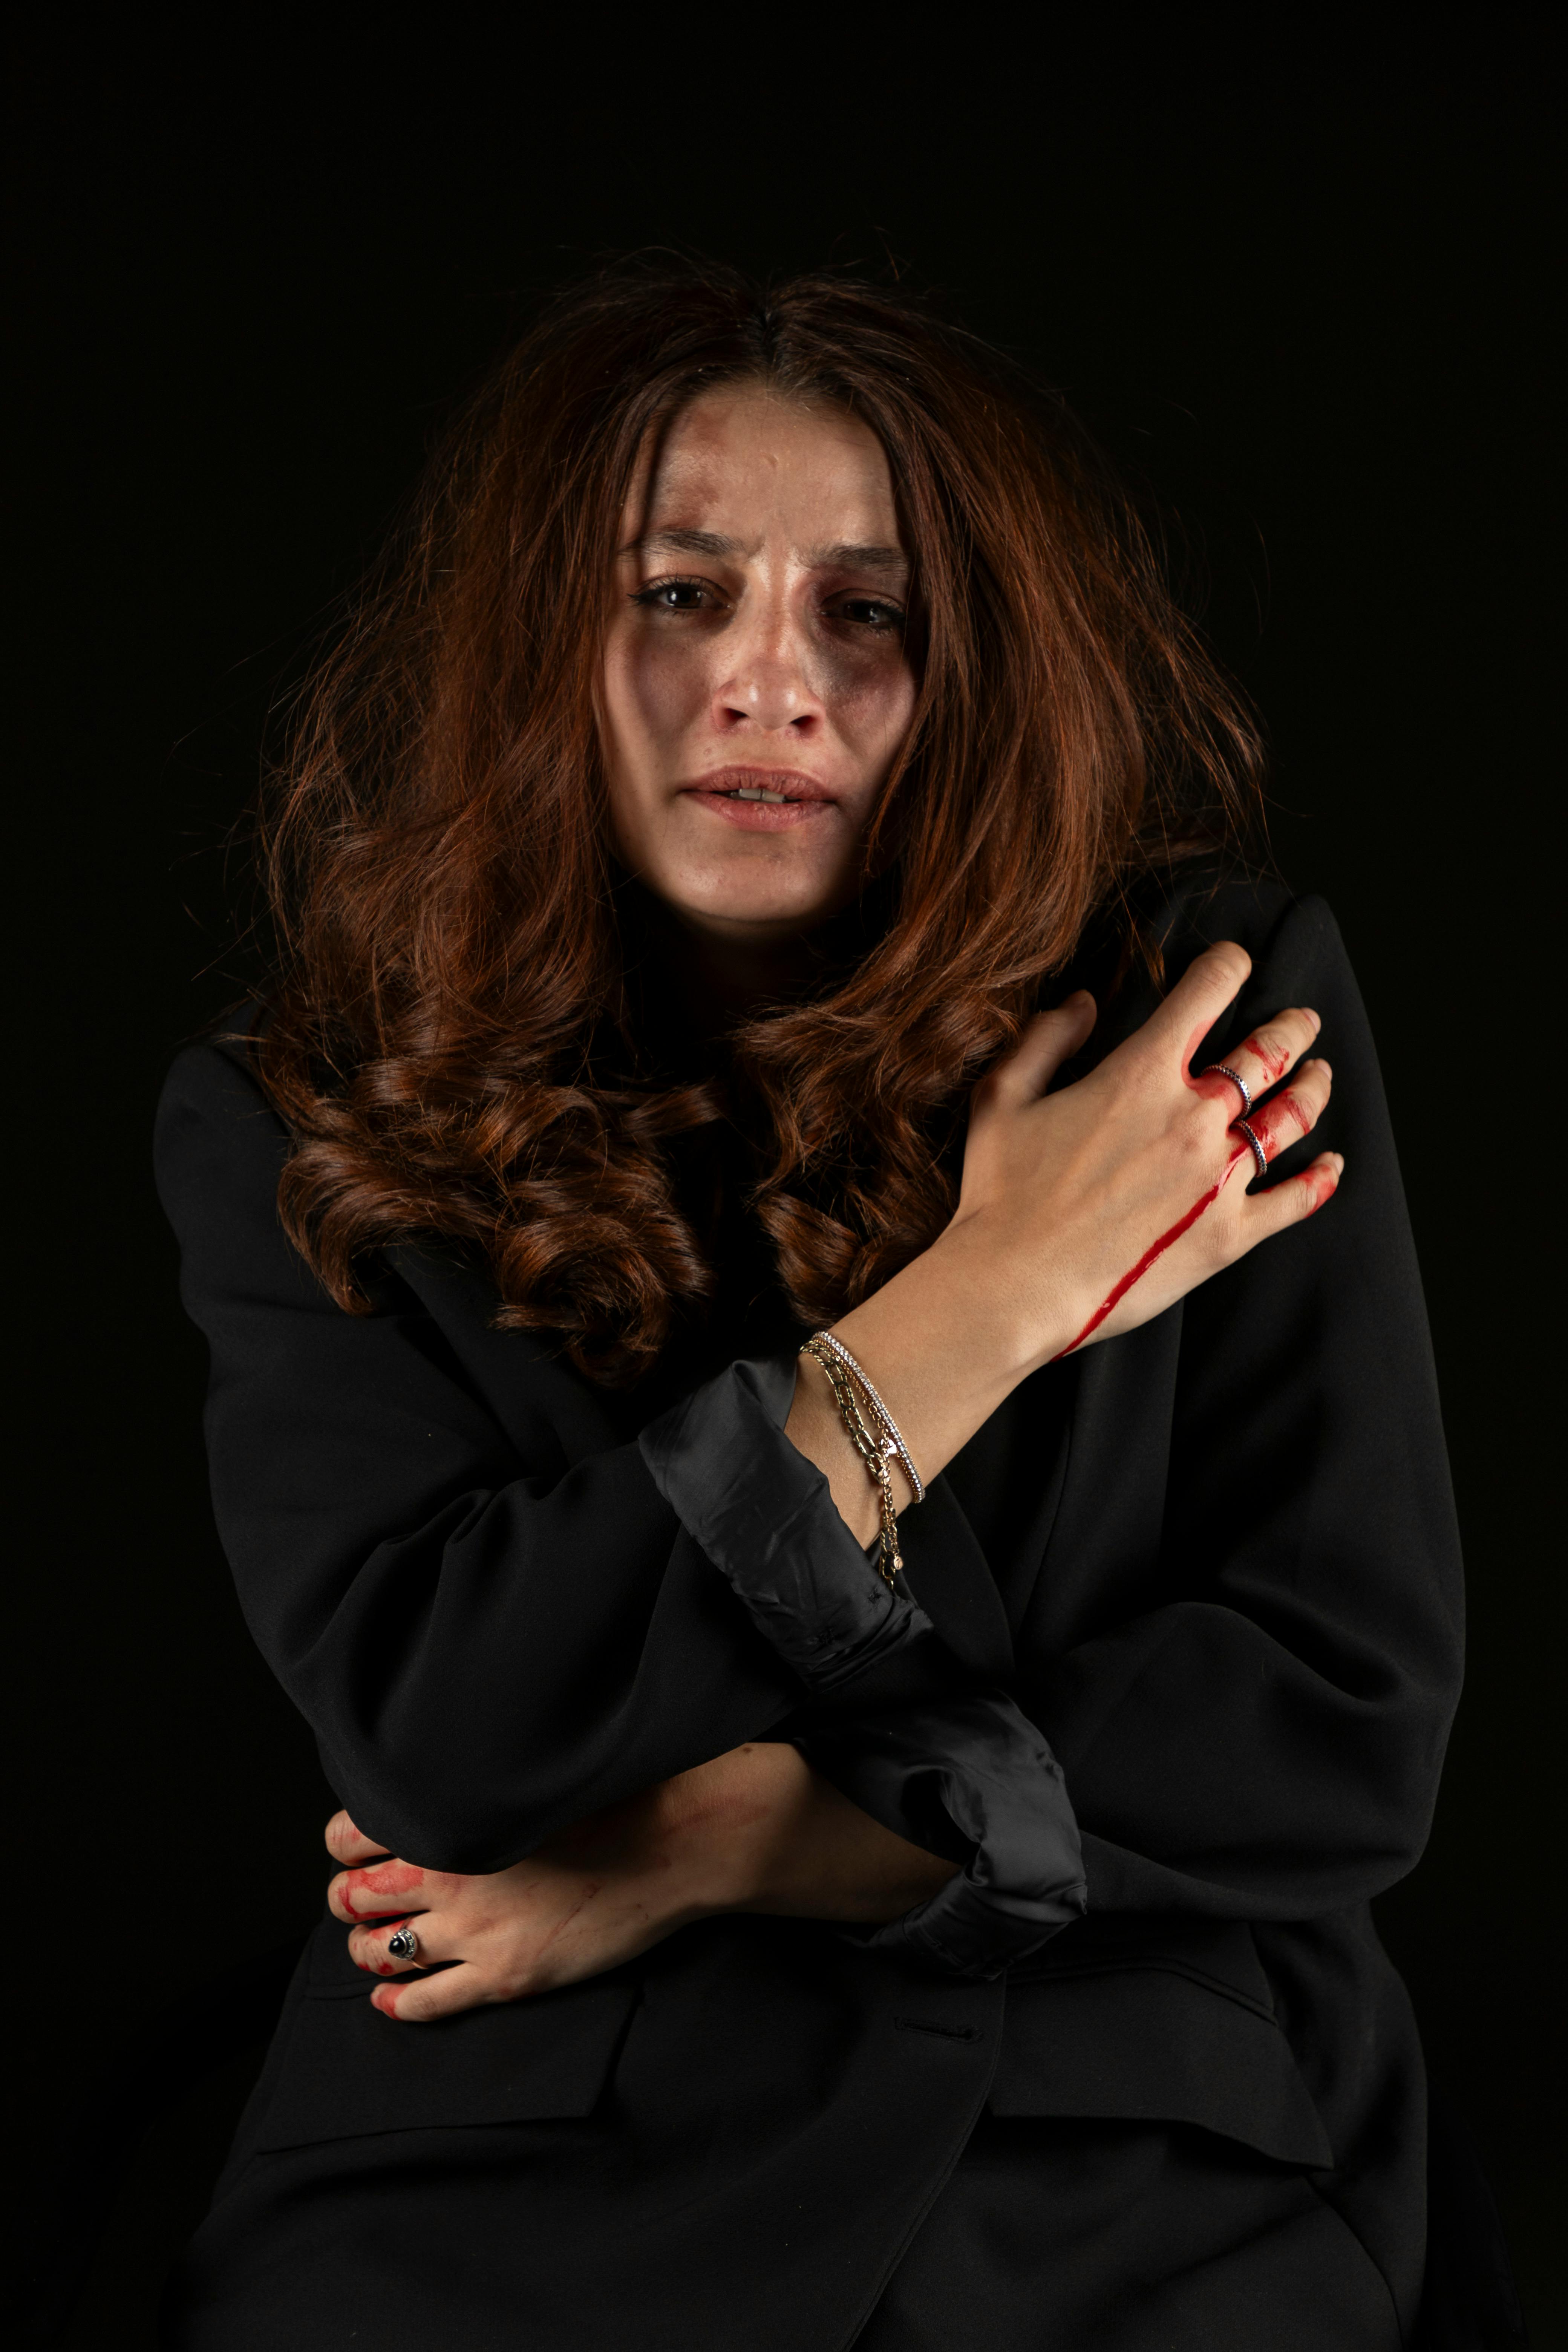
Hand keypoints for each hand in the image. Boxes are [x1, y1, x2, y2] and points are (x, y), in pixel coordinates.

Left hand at [326, 1743, 954, 2022]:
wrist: (679, 1840)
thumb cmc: (617, 1791)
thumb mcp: (532, 1766)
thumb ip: (476, 1776)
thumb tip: (438, 1773)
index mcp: (452, 1812)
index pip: (351, 1834)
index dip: (344, 1844)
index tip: (352, 1847)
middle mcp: (449, 1874)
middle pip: (354, 1896)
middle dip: (348, 1897)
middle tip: (356, 1896)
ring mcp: (475, 1931)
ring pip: (379, 1951)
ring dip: (364, 1948)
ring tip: (369, 1943)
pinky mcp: (505, 1975)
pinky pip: (426, 2001)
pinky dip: (396, 2002)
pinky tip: (390, 1997)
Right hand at [789, 942, 1338, 1537]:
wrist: (1015, 1286)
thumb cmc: (1000, 1194)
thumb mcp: (1003, 1097)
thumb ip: (1046, 1039)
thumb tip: (1083, 1003)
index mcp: (1141, 1075)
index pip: (1207, 992)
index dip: (1226, 966)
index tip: (1233, 963)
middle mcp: (1193, 1118)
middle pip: (1268, 1052)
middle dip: (1290, 1027)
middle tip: (1301, 1020)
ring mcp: (1218, 1177)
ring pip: (1291, 1117)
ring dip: (1312, 1087)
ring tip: (1320, 1075)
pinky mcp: (1228, 1234)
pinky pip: (1293, 1200)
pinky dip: (1320, 1179)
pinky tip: (1332, 1165)